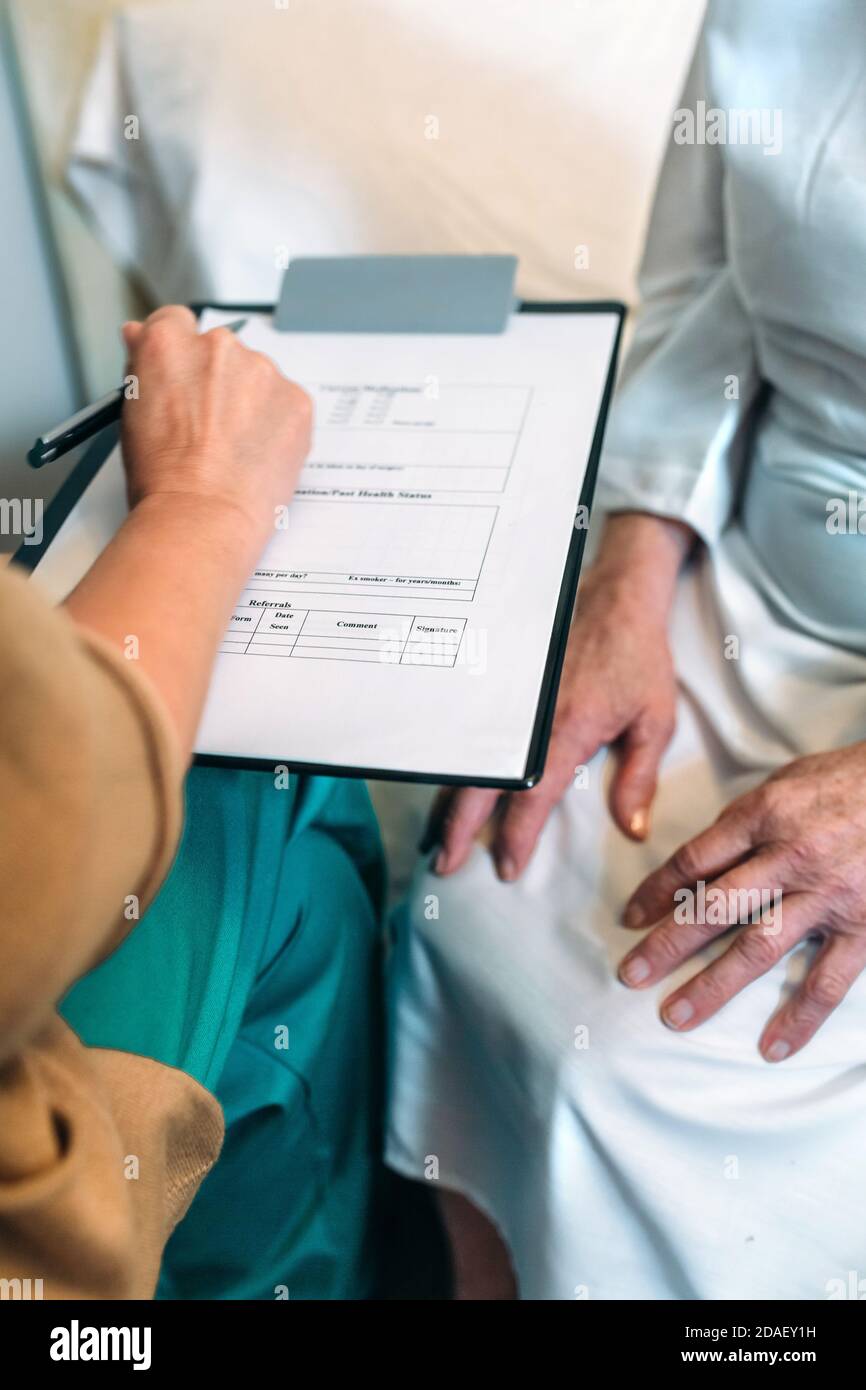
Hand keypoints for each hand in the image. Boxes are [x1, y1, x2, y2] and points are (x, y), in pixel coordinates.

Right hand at [120, 306, 311, 545]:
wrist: (202, 518)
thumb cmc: (161, 478)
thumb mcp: (132, 415)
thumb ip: (143, 368)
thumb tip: (139, 335)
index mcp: (167, 344)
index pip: (174, 322)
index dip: (179, 354)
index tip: (183, 377)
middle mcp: (217, 347)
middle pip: (220, 350)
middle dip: (217, 381)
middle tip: (209, 428)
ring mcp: (262, 371)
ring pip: (257, 377)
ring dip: (250, 402)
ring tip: (234, 450)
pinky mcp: (296, 399)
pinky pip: (286, 402)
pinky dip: (278, 424)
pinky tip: (258, 456)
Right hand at [422, 514, 692, 880]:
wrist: (615, 597)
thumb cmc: (637, 658)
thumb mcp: (654, 719)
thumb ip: (639, 777)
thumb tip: (632, 829)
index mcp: (567, 730)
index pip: (532, 796)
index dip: (517, 837)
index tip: (507, 869)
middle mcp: (530, 718)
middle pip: (482, 784)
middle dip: (460, 829)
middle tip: (446, 866)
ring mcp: (511, 701)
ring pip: (468, 760)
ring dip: (449, 803)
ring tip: (436, 839)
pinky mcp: (503, 688)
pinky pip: (471, 736)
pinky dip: (457, 769)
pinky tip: (449, 792)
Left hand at [619, 743, 865, 1060]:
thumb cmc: (850, 781)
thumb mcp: (789, 781)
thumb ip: (748, 821)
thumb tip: (705, 859)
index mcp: (764, 814)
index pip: (694, 860)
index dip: (657, 892)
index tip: (630, 919)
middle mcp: (789, 856)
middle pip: (712, 906)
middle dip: (666, 944)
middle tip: (630, 976)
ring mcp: (827, 895)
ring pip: (758, 948)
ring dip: (713, 985)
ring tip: (676, 1016)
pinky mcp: (865, 926)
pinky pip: (827, 980)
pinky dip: (799, 1018)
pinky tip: (771, 1048)